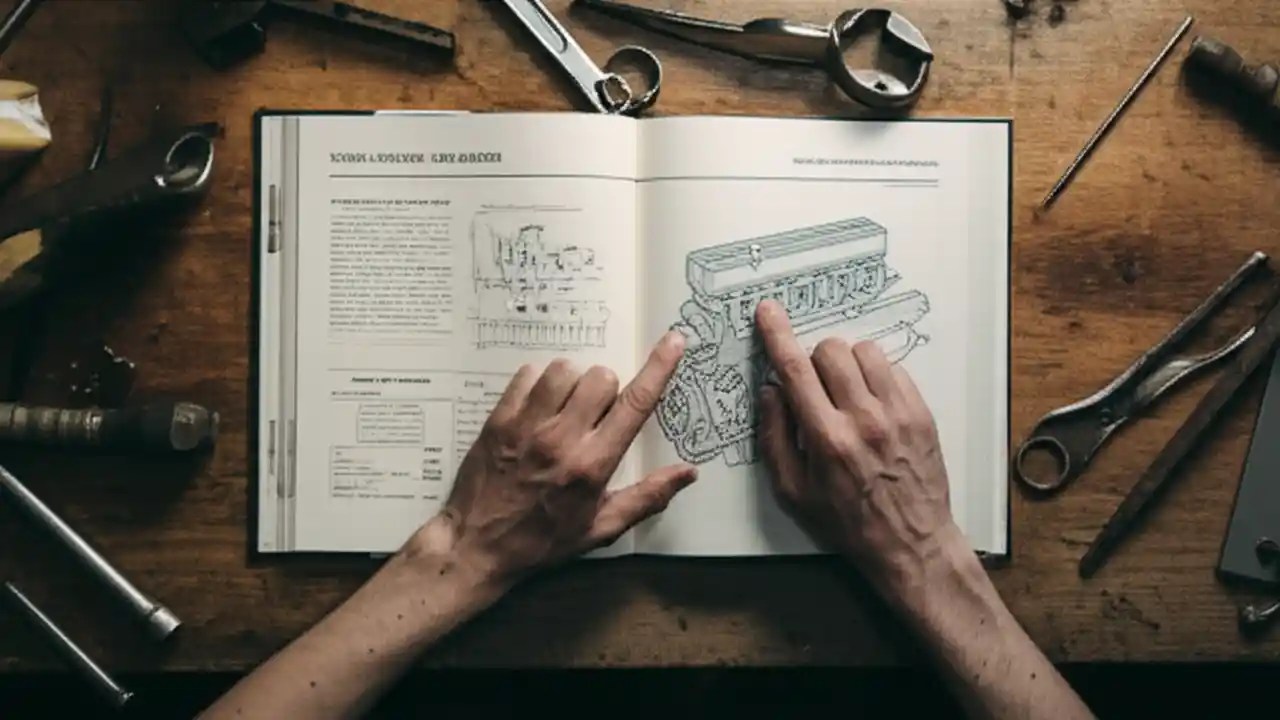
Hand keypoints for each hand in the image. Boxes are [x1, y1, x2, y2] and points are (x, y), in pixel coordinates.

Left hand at [408, 331, 696, 589]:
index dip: (659, 368)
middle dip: (608, 388)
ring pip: (564, 370)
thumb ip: (647, 498)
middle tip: (596, 413)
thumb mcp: (601, 529)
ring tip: (565, 406)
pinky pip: (527, 375)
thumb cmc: (544, 541)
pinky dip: (539, 381)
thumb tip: (689, 472)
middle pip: (601, 378)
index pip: (635, 405)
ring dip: (573, 382)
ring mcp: (526, 426)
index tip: (673, 340)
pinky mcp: (498, 420)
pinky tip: (538, 405)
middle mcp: (562, 439)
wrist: (477, 546)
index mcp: (593, 466)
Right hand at [753, 299, 959, 605]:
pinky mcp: (922, 413)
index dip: (777, 335)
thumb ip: (774, 437)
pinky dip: (875, 376)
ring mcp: (898, 413)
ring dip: (847, 364)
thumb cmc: (845, 522)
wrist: (911, 543)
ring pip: (864, 352)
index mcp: (826, 439)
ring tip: (846, 393)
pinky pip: (894, 368)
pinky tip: (872, 404)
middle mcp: (863, 419)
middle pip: (831, 351)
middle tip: (815, 388)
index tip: (768, 311)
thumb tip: (771, 391)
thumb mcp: (793, 492)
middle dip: (814, 360)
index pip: (795, 370)